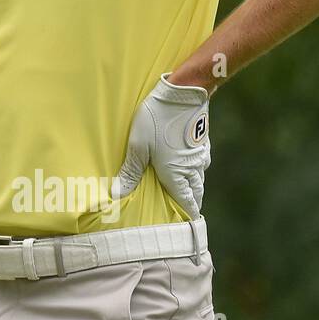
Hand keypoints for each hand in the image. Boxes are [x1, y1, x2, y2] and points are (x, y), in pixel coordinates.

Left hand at [111, 74, 210, 218]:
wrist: (184, 93)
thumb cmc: (157, 119)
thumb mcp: (137, 145)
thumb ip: (129, 171)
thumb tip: (116, 194)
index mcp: (177, 174)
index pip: (187, 203)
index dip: (187, 216)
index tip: (185, 226)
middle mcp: (193, 168)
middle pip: (196, 193)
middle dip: (190, 203)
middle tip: (181, 211)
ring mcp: (200, 155)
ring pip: (200, 179)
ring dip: (193, 187)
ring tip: (182, 191)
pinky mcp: (202, 142)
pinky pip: (200, 164)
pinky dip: (194, 172)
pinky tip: (185, 167)